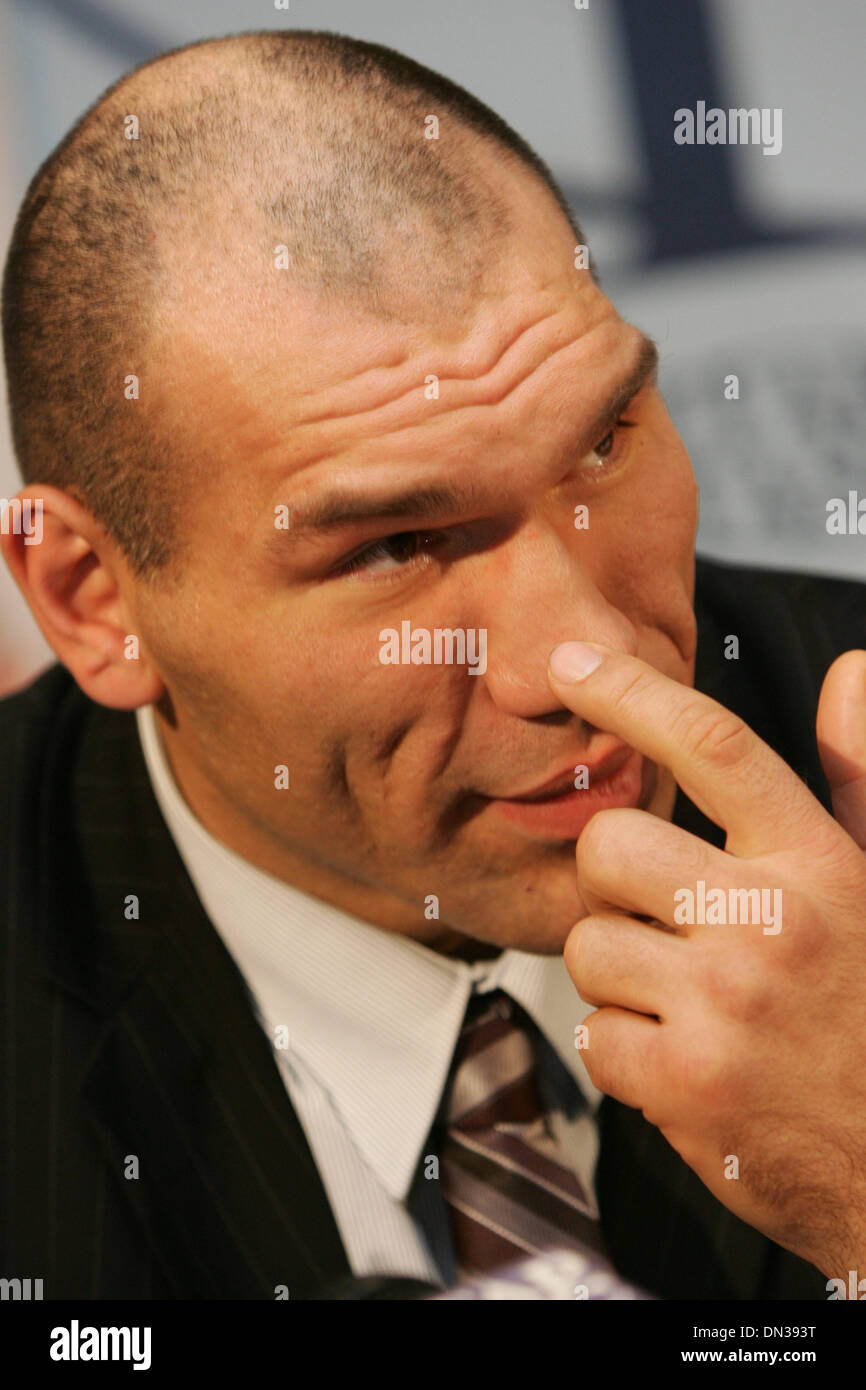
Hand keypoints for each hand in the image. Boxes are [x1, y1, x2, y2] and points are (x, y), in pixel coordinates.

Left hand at [548, 640, 865, 1279]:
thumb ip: (857, 777)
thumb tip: (850, 672)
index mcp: (817, 866)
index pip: (715, 747)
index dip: (632, 693)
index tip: (572, 664)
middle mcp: (768, 922)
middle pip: (611, 845)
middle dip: (613, 880)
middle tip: (661, 916)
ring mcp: (724, 1005)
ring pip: (588, 945)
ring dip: (621, 975)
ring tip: (687, 1000)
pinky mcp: (685, 1083)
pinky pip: (594, 1035)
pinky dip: (626, 1051)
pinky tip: (684, 1060)